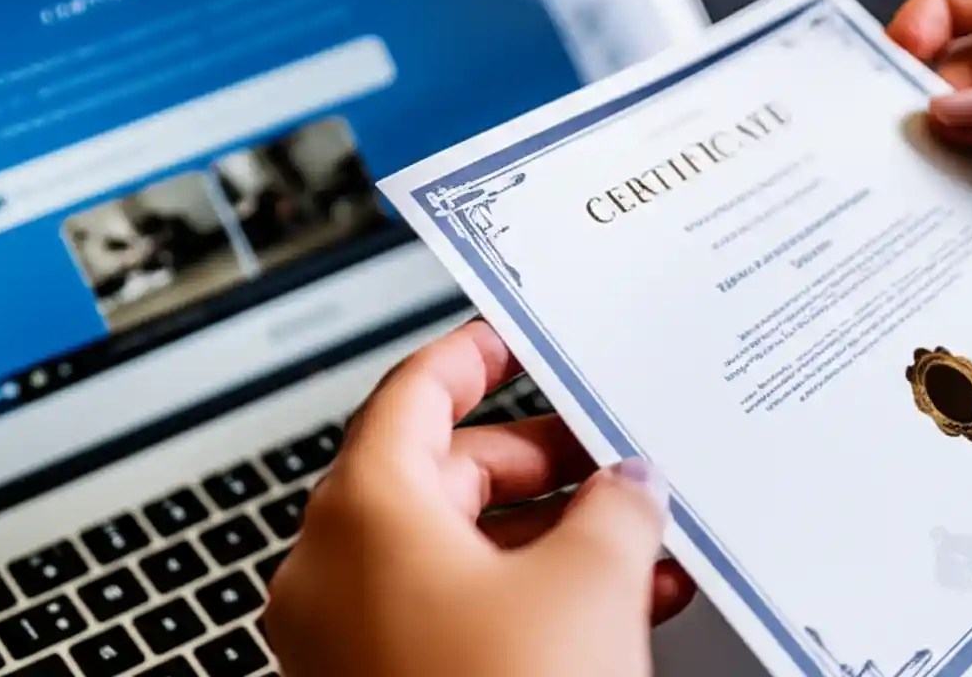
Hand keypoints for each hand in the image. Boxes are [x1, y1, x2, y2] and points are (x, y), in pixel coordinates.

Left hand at [263, 320, 695, 676]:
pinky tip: (611, 605)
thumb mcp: (589, 586)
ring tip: (634, 539)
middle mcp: (337, 567)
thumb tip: (630, 486)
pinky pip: (454, 610)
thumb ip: (617, 509)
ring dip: (549, 539)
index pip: (412, 392)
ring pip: (458, 550)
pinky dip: (524, 596)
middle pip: (442, 473)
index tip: (509, 337)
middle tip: (611, 462)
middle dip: (542, 468)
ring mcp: (351, 633)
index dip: (472, 355)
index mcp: (363, 511)